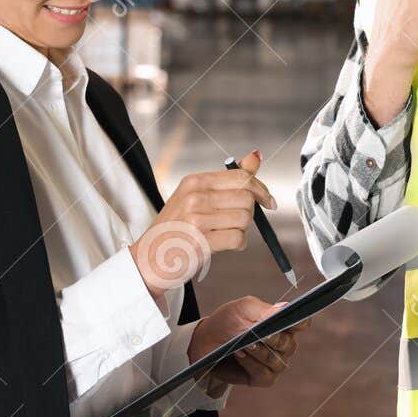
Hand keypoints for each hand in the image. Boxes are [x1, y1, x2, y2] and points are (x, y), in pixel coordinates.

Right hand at [130, 150, 275, 290]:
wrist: (148, 259)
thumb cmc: (176, 228)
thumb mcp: (196, 196)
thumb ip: (228, 179)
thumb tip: (255, 157)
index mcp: (195, 181)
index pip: (241, 177)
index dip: (261, 189)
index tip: (268, 201)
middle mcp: (195, 196)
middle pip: (247, 198)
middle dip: (250, 213)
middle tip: (236, 223)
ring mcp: (196, 218)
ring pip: (245, 218)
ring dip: (243, 230)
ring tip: (226, 234)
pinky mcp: (201, 241)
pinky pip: (238, 238)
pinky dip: (238, 244)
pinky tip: (225, 245)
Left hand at [189, 296, 309, 388]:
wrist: (207, 341)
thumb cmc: (228, 322)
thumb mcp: (243, 309)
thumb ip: (264, 310)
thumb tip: (284, 309)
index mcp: (283, 324)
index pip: (302, 323)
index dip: (301, 322)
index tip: (292, 320)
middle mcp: (284, 344)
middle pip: (289, 344)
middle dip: (273, 339)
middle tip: (257, 334)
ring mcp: (275, 362)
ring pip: (276, 360)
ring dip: (259, 352)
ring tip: (243, 345)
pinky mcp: (264, 378)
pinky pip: (264, 373)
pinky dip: (251, 363)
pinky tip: (240, 355)